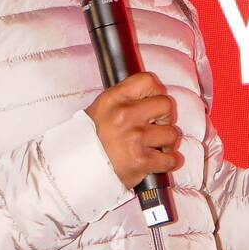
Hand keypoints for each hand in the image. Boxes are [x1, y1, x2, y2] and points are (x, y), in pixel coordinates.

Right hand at [85, 71, 184, 188]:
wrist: (76, 169)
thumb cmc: (88, 141)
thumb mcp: (100, 109)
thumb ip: (124, 100)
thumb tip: (150, 96)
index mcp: (114, 99)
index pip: (148, 81)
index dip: (156, 90)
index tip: (155, 100)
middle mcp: (125, 115)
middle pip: (166, 105)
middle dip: (166, 117)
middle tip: (158, 125)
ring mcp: (134, 138)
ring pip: (172, 133)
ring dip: (168, 142)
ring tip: (157, 146)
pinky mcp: (141, 161)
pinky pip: (170, 159)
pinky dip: (170, 161)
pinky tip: (163, 160)